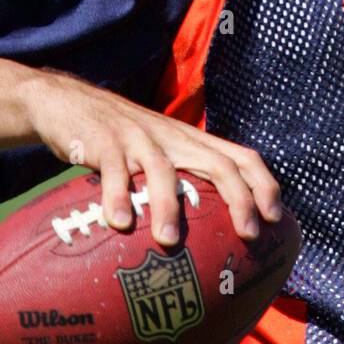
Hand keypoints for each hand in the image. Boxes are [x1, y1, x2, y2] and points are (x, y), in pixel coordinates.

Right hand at [21, 71, 281, 248]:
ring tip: (170, 242)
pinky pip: (113, 170)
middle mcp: (172, 137)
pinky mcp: (103, 142)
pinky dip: (117, 196)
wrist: (66, 101)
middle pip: (218, 163)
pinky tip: (118, 224)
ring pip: (163, 169)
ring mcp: (138, 138)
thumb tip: (199, 237)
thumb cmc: (118, 139)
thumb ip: (178, 180)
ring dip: (170, 206)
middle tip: (248, 234)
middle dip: (240, 198)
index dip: (264, 185)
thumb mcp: (156, 152)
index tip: (277, 219)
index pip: (241, 156)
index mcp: (190, 141)